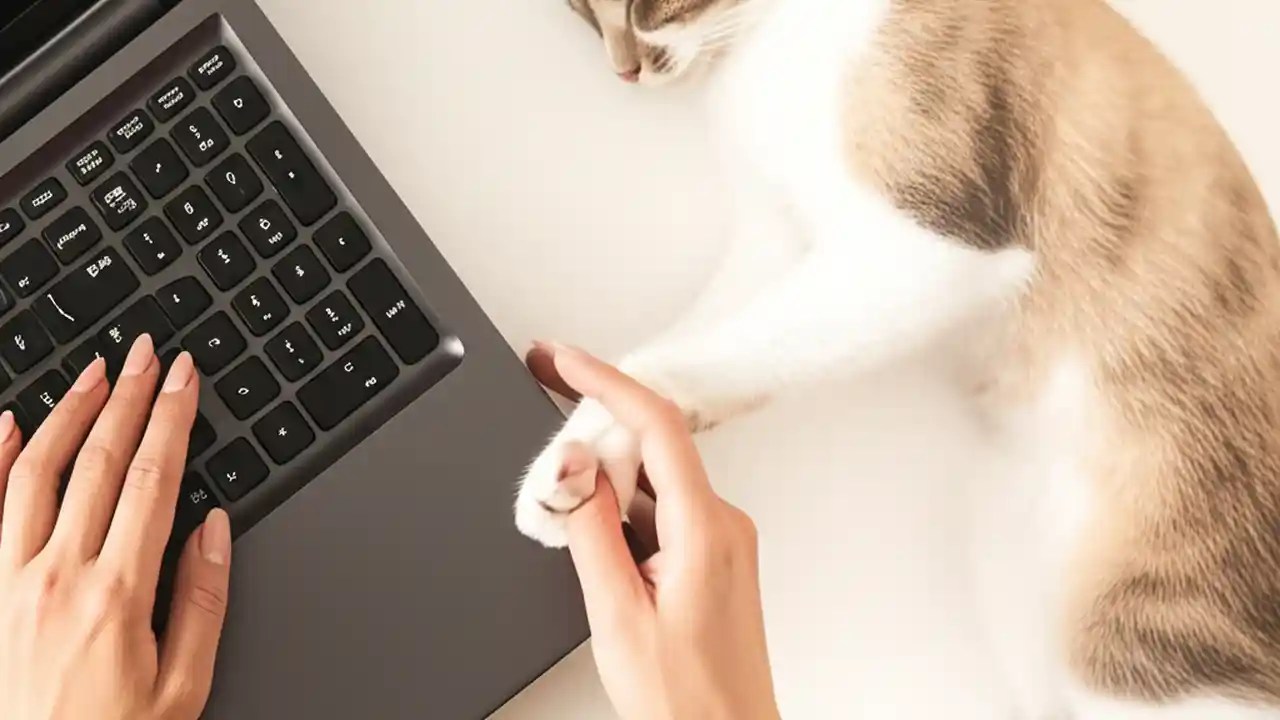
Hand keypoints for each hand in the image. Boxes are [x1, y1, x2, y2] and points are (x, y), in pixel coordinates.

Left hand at [0, 335, 231, 719]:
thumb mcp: (184, 685)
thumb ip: (203, 599)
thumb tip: (212, 525)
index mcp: (117, 594)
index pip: (153, 478)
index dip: (173, 418)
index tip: (185, 377)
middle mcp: (56, 576)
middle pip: (98, 461)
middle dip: (130, 398)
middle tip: (147, 353)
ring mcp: (7, 581)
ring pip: (35, 472)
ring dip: (68, 413)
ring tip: (95, 373)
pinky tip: (6, 423)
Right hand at [527, 344, 780, 719]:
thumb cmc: (684, 699)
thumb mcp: (616, 612)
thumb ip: (591, 529)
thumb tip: (572, 464)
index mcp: (704, 530)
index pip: (657, 425)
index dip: (605, 381)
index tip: (562, 360)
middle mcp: (722, 524)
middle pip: (653, 445)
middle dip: (594, 426)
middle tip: (543, 410)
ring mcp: (720, 540)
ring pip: (653, 479)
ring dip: (604, 475)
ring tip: (557, 498)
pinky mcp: (713, 557)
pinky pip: (663, 509)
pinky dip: (622, 507)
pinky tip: (590, 528)